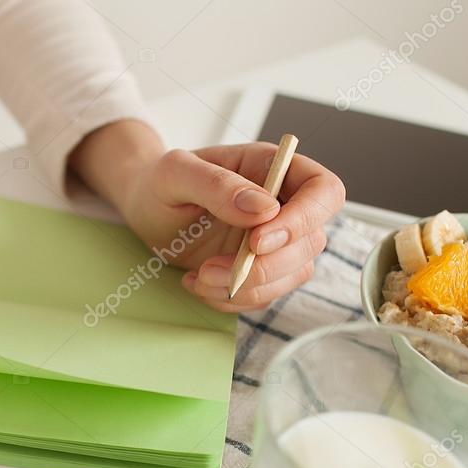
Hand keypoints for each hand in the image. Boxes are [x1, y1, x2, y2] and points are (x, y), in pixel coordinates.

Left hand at [69, 121, 345, 312]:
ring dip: (246, 287)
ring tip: (200, 276)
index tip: (257, 241)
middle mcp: (283, 204)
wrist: (144, 209)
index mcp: (271, 168)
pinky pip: (264, 295)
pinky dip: (231, 298)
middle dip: (264, 266)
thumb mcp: (175, 173)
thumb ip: (217, 184)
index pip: (323, 192)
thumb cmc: (159, 182)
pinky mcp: (259, 269)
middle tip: (212, 268)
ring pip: (293, 275)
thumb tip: (263, 207)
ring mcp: (275, 240)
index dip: (304, 220)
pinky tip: (198, 282)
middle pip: (311, 242)